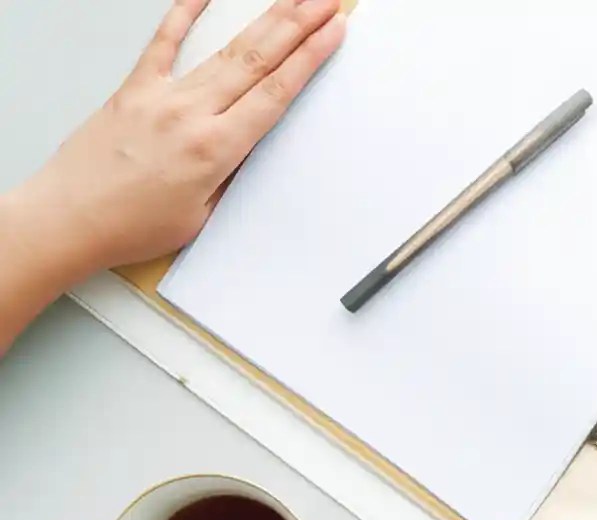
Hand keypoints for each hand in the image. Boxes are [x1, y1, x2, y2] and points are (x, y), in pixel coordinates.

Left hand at [20, 0, 346, 272]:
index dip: (310, 59)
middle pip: (258, 60)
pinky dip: (183, 14)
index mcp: (215, 150)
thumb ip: (231, 175)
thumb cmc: (129, 226)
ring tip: (291, 2)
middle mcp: (190, 114)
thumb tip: (250, 146)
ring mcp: (161, 96)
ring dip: (263, 21)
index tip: (332, 34)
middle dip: (298, 26)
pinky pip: (162, 42)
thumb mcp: (202, 215)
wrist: (69, 219)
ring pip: (224, 49)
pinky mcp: (133, 89)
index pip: (275, 93)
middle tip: (325, 3)